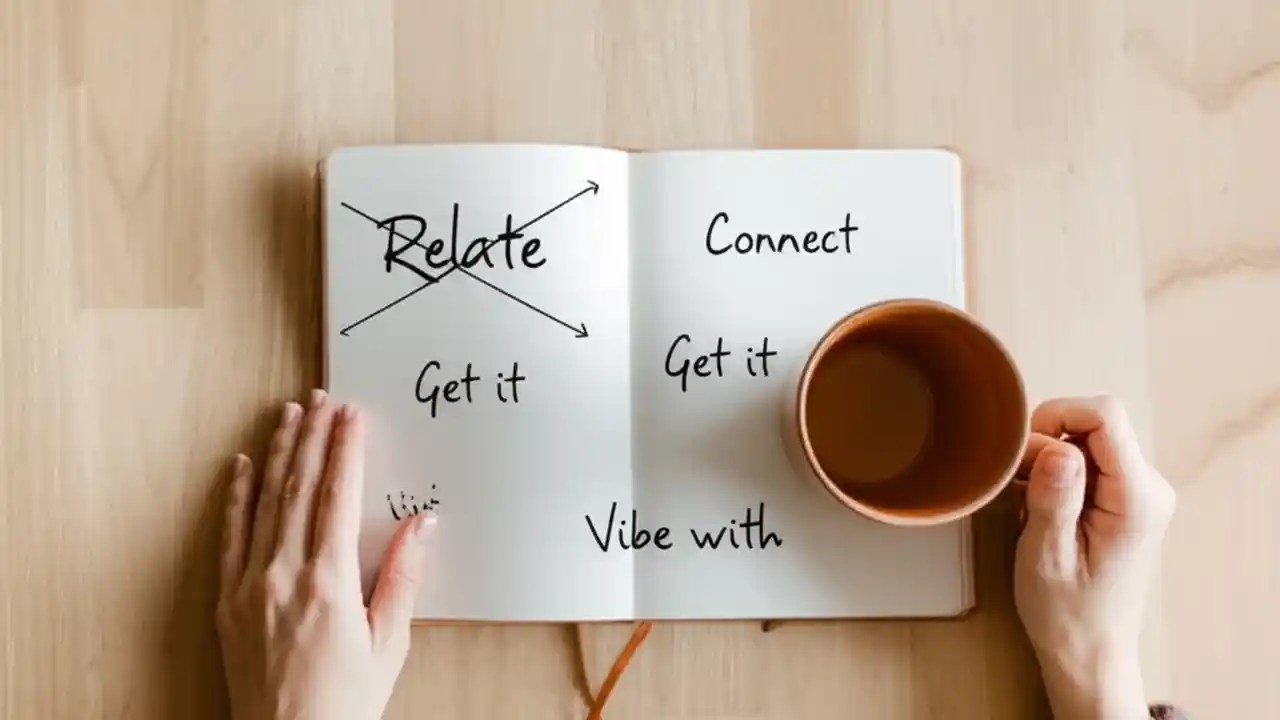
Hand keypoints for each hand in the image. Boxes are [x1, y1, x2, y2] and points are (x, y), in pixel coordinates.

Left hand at [217, 390, 433, 719]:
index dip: (346, 451)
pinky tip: (242, 466)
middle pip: (300, 490)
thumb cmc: (344, 704)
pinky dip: (236, 497)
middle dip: (313, 439)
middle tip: (323, 401)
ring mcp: (250, 586)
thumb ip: (403, 579)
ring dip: (279, 454)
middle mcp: (284, 576)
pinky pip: (230, 537)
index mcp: (329, 583)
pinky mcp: (228, 603)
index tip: (352, 417)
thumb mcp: (389, 644)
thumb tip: (423, 525)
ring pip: (264, 503)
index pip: (338, 498)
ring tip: (289, 416)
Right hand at [1014, 395, 1175, 719]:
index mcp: (1136, 499)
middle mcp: (1149, 487)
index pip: (1105, 416)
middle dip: (1048, 440)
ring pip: (1089, 438)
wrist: (1090, 651)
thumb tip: (1054, 446)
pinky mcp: (1127, 498)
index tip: (1024, 452)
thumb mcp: (1046, 556)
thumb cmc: (1066, 612)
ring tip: (1031, 504)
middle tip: (1019, 484)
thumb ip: (1054, 496)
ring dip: (1050, 459)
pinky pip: (1090, 459)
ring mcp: (1141, 492)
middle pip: (1096, 422)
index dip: (1057, 416)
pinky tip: (1044, 507)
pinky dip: (1057, 472)